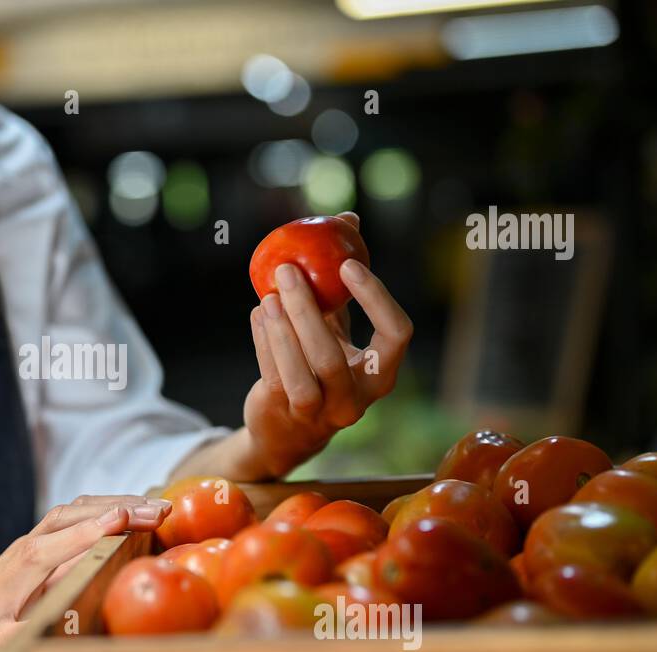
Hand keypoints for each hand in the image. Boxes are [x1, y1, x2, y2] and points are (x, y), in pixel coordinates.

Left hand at [242, 212, 412, 478]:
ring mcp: (321, 413)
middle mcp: (357, 400)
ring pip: (303, 370)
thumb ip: (343, 284)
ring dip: (282, 328)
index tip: (347, 264)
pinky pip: (275, 375)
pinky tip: (259, 312)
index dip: (376, 298)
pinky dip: (264, 341)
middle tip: (286, 269)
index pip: (397, 334)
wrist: (285, 428)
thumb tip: (348, 218)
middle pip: (333, 356)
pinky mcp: (286, 414)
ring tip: (268, 293)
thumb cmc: (319, 364)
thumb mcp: (336, 326)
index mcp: (381, 373)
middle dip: (308, 309)